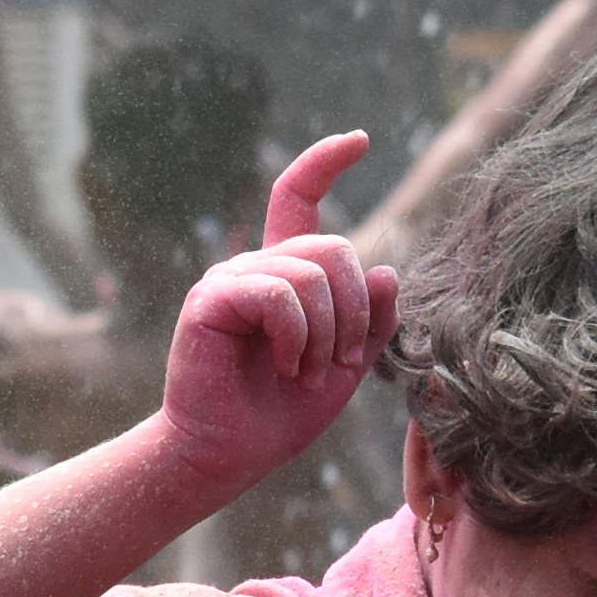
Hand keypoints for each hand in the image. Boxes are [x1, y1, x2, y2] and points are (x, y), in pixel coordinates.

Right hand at [155, 138, 394, 495]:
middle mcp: (254, 266)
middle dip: (354, 311)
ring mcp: (229, 279)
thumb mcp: (347, 366)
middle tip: (340, 362)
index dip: (326, 162)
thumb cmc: (281, 415)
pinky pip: (278, 295)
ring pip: (311, 273)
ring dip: (327, 334)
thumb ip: (372, 321)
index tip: (361, 140)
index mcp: (284, 274)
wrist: (229, 456)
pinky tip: (285, 367)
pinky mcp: (210, 301)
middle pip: (333, 247)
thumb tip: (386, 270)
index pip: (298, 197)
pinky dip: (296, 337)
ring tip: (307, 374)